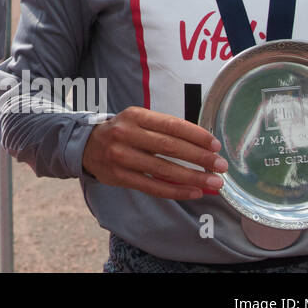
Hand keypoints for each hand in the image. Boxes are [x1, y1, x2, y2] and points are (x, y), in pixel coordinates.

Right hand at [81, 106, 226, 199]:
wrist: (86, 146)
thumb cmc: (122, 133)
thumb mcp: (138, 121)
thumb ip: (164, 129)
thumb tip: (203, 145)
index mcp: (135, 115)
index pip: (172, 125)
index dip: (196, 135)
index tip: (215, 145)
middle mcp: (126, 134)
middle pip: (170, 147)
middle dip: (200, 158)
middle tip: (221, 166)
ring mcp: (121, 156)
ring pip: (163, 169)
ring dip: (193, 177)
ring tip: (214, 182)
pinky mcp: (119, 176)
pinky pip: (153, 186)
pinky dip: (176, 191)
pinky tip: (193, 192)